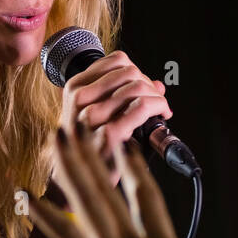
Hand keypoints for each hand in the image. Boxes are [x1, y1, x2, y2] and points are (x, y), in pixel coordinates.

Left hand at [28, 120, 237, 237]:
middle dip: (95, 157)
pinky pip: (65, 237)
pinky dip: (44, 216)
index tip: (127, 145)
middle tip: (80, 126)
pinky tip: (24, 194)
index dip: (136, 173)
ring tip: (56, 136)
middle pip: (110, 193)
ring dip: (70, 168)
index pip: (148, 202)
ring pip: (88, 201)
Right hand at [60, 49, 170, 184]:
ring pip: (138, 87)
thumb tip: (157, 84)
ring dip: (157, 96)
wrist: (75, 177)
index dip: (138, 71)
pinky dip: (159, 107)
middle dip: (150, 84)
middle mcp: (80, 98)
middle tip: (156, 100)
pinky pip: (142, 107)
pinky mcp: (110, 132)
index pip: (116, 60)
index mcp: (75, 87)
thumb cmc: (87, 145)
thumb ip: (120, 94)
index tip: (143, 86)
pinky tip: (163, 115)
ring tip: (161, 108)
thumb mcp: (94, 113)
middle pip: (130, 72)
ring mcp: (93, 115)